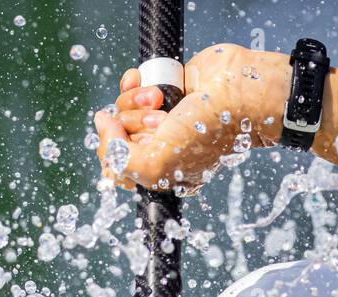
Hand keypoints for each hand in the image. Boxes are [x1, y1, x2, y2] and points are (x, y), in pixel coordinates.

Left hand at [93, 44, 284, 192]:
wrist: (237, 92)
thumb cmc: (207, 131)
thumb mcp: (156, 165)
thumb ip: (118, 160)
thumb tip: (100, 123)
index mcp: (161, 174)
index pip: (115, 167)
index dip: (114, 151)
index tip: (127, 142)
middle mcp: (159, 147)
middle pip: (117, 136)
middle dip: (134, 125)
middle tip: (161, 122)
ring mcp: (160, 117)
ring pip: (122, 109)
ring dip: (137, 102)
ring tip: (162, 101)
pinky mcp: (162, 89)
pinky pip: (129, 86)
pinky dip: (132, 81)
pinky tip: (147, 81)